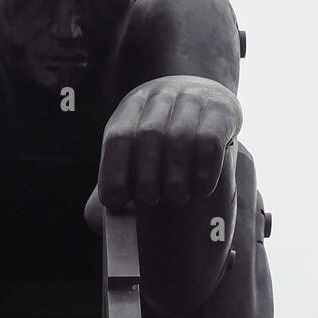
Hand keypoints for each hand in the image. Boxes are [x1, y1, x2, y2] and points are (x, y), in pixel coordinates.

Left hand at [97, 76, 241, 210]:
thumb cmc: (163, 139)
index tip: (118, 203)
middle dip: (147, 177)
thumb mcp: (135, 149)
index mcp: (131, 107)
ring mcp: (192, 98)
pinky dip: (204, 172)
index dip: (114, 174)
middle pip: (148, 136)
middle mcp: (160, 97)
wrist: (206, 97)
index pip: (117, 137)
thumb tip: (96, 220)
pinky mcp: (222, 108)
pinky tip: (200, 189)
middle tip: (150, 202)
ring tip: (176, 198)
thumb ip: (114, 182)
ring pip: (180, 138)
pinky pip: (210, 142)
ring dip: (176, 177)